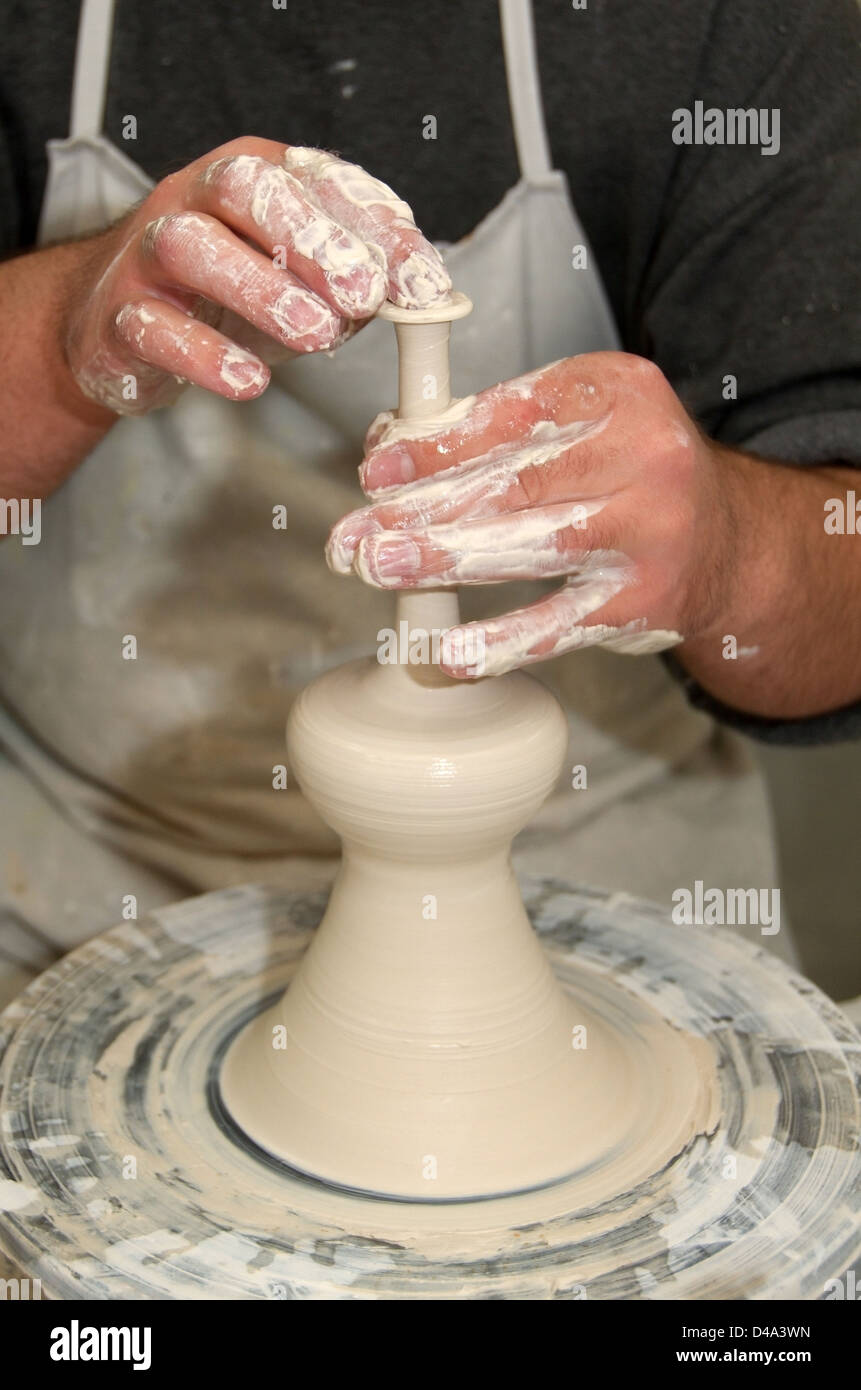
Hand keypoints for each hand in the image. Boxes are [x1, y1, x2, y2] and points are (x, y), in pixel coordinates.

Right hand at [62, 138, 450, 414]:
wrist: (119, 328)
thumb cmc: (224, 294)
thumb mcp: (299, 278)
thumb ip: (357, 276)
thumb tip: (422, 289)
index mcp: (246, 177)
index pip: (310, 175)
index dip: (369, 222)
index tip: (419, 278)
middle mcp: (191, 201)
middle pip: (241, 186)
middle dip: (309, 235)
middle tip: (363, 291)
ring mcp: (147, 258)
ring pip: (191, 247)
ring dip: (260, 288)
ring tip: (317, 334)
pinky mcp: (118, 321)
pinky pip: (153, 328)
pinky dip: (205, 356)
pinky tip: (249, 380)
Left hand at [328, 352, 741, 677]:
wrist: (727, 543)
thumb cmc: (633, 474)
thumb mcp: (583, 421)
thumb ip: (500, 427)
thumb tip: (393, 452)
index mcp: (621, 393)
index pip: (514, 415)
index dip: (437, 446)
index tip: (377, 471)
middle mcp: (646, 457)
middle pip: (515, 483)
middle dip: (423, 510)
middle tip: (359, 534)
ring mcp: (649, 534)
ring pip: (533, 548)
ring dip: (445, 561)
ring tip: (382, 569)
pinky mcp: (643, 603)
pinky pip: (561, 625)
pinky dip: (502, 641)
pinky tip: (452, 651)